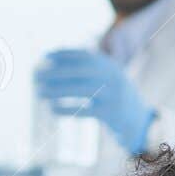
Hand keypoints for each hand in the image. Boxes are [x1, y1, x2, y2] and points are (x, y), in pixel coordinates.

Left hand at [35, 48, 154, 154]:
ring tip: (39, 92)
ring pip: (81, 90)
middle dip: (56, 72)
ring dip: (57, 90)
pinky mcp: (111, 114)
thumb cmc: (114, 98)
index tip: (44, 56)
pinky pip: (85, 111)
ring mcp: (113, 95)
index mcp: (110, 65)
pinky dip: (67, 110)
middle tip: (36, 75)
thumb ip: (87, 71)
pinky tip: (52, 109)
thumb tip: (52, 64)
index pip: (84, 55)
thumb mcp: (106, 79)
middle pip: (80, 71)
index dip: (63, 54)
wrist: (139, 121)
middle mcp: (113, 77)